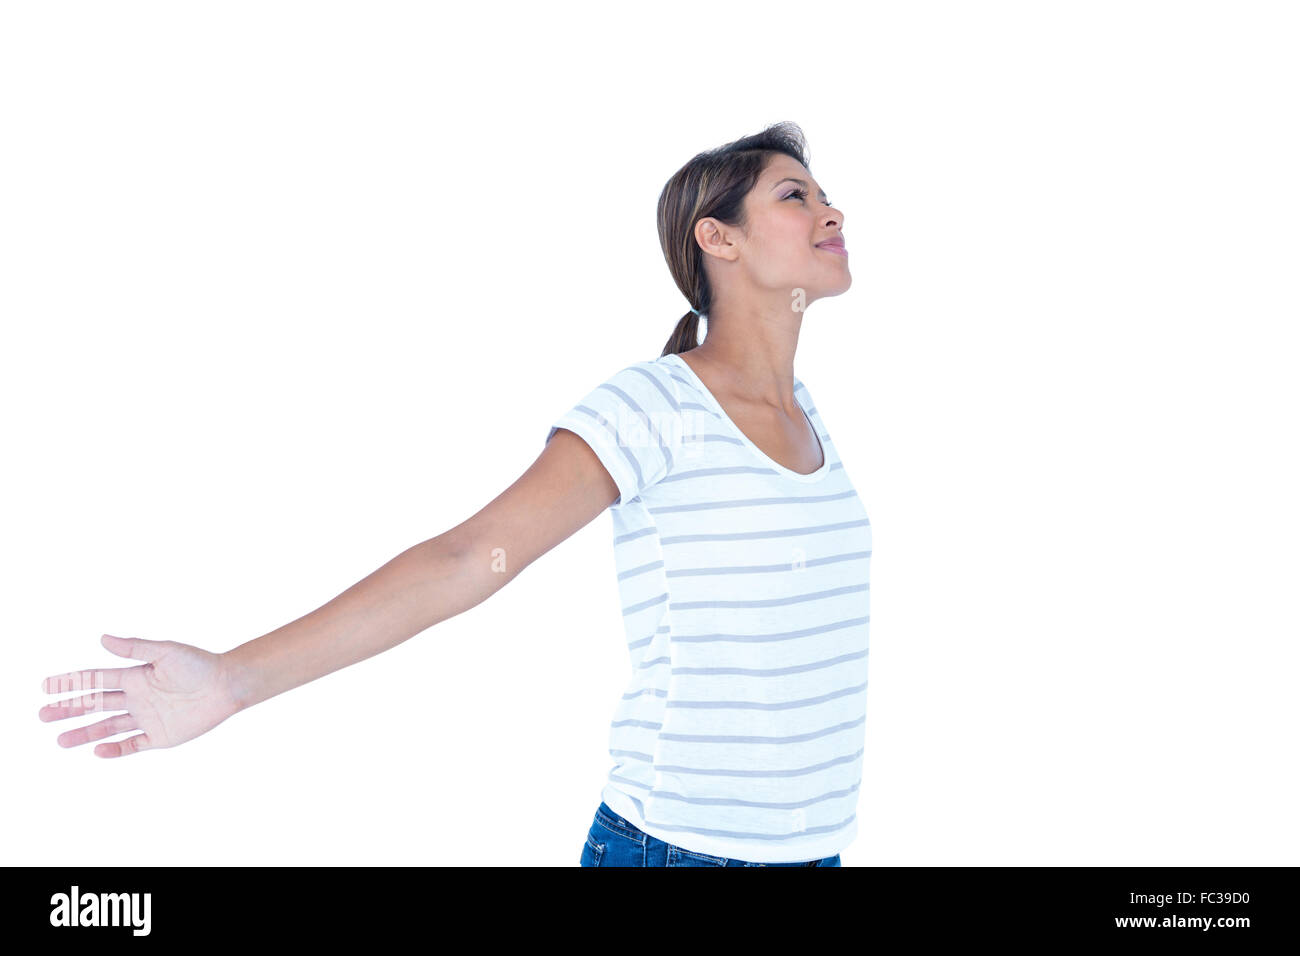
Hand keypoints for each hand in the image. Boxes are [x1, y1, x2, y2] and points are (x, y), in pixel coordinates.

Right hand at [39, 634, 241, 757]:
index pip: (96, 680)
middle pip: (96, 705)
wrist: (228, 685)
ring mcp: (147, 717)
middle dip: (69, 709)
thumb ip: (135, 649)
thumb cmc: (200, 664)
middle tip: (43, 715)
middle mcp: (138, 697)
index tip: (46, 687)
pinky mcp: (161, 735)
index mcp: (136, 676)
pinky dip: (116, 749)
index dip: (71, 683)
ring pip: (108, 727)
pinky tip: (98, 751)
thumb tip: (103, 638)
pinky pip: (133, 744)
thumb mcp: (166, 652)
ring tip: (60, 740)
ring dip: (85, 734)